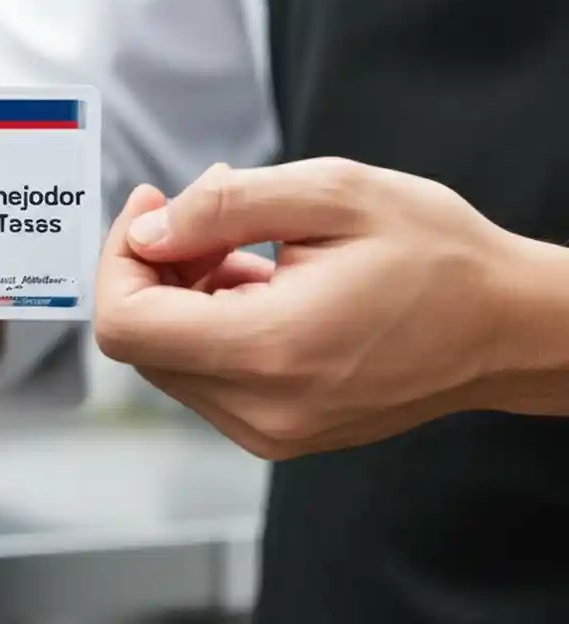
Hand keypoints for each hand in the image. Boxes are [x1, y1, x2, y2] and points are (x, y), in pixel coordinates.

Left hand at [93, 158, 515, 459]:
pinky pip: (207, 376)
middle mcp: (259, 409)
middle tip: (209, 218)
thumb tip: (146, 231)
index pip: (124, 324)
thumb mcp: (330, 193)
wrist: (507, 328)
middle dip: (155, 269)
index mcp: (267, 350)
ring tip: (251, 252)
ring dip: (185, 296)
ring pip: (169, 357)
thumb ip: (220, 207)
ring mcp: (268, 431)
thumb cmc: (435, 256)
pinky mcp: (278, 433)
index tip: (152, 208)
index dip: (119, 258)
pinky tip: (263, 287)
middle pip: (141, 340)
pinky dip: (212, 324)